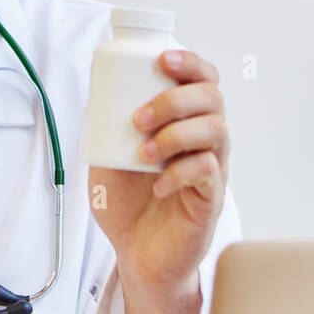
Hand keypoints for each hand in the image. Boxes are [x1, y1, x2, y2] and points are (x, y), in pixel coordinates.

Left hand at [89, 50, 228, 299]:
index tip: (163, 59)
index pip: (203, 79)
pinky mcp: (211, 199)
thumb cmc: (128, 203)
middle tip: (138, 119)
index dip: (190, 62)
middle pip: (212, 98)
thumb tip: (97, 88)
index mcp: (186, 121)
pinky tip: (157, 185)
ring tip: (143, 155)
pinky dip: (179, 172)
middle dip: (174, 100)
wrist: (136, 254)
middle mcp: (206, 140)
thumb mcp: (108, 154)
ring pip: (215, 130)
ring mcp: (213, 168)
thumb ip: (108, 124)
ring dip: (174, 135)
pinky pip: (209, 171)